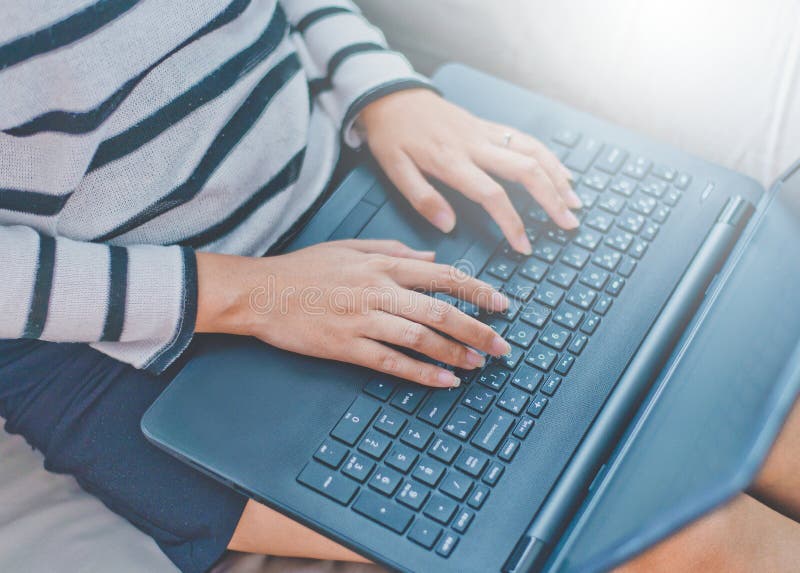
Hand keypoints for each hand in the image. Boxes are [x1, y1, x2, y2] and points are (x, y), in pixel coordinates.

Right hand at [195, 240, 511, 387]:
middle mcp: (377, 289)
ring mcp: (361, 318)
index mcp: (381, 263)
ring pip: (420, 336)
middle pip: (440, 309)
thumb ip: (393, 249)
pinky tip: (444, 381)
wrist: (260, 292)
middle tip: (502, 346)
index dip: (477, 290)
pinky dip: (421, 373)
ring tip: (478, 365)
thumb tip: (432, 257)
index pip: (442, 275)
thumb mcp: (350, 247)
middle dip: (477, 329)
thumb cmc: (304, 269)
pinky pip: (391, 361)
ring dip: (454, 353)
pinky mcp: (345, 346)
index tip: (502, 304)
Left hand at [358, 89, 580, 253]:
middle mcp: (475, 145)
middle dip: (551, 200)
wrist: (392, 95)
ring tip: (575, 203)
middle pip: (525, 170)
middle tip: (569, 225)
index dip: (512, 223)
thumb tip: (449, 226)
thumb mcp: (395, 170)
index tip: (524, 246)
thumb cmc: (391, 136)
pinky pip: (526, 140)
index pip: (492, 194)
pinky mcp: (488, 126)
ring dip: (558, 177)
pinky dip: (549, 157)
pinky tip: (563, 173)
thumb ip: (422, 198)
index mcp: (451, 161)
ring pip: (532, 152)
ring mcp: (485, 133)